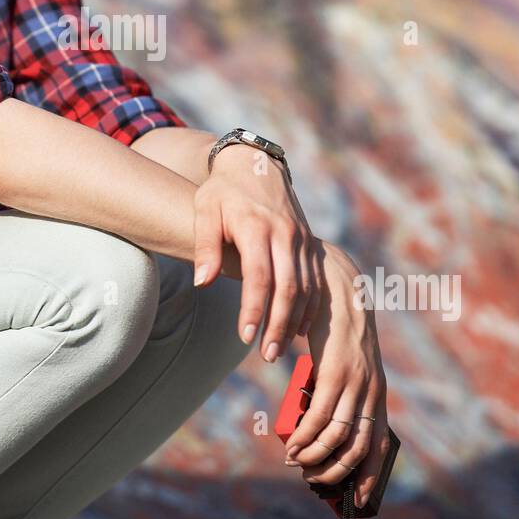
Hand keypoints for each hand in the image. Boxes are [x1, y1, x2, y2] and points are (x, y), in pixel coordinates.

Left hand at [192, 143, 324, 351]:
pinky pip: (315, 281)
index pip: (259, 276)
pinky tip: (298, 330)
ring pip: (305, 287)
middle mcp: (285, 234)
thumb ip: (204, 246)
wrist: (254, 164)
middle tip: (266, 355)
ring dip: (293, 321)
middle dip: (278, 324)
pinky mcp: (308, 243)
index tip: (245, 336)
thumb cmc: (222, 191)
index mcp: (257, 227)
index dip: (254, 308)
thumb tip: (203, 282)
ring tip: (278, 349)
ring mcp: (300, 239)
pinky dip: (310, 307)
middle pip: (288, 287)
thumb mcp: (204, 211)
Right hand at [283, 240, 390, 509]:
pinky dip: (305, 436)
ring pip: (338, 435)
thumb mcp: (345, 363)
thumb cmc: (334, 328)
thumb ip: (340, 390)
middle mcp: (372, 390)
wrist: (336, 287)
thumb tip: (321, 422)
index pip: (380, 444)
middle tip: (311, 478)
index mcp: (376, 392)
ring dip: (315, 456)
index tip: (357, 501)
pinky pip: (321, 414)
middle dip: (335, 471)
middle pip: (358, 447)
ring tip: (295, 460)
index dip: (370, 476)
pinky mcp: (337, 369)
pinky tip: (293, 443)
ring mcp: (357, 381)